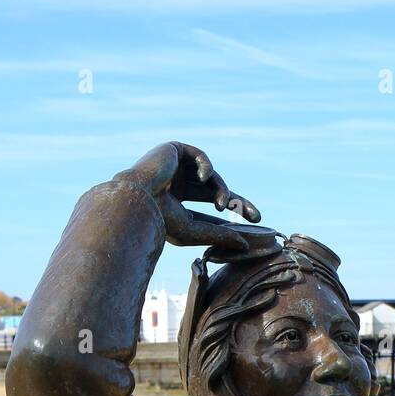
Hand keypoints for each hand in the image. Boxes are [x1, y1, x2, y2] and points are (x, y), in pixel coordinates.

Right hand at [113, 142, 272, 251]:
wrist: (137, 198)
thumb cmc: (160, 220)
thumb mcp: (194, 231)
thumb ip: (219, 235)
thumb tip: (245, 244)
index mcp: (177, 205)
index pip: (209, 211)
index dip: (230, 218)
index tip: (250, 228)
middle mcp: (176, 186)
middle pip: (215, 192)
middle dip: (238, 203)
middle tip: (257, 217)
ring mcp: (175, 168)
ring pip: (211, 178)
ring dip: (222, 191)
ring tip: (222, 205)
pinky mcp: (175, 151)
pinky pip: (201, 157)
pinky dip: (207, 168)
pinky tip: (204, 178)